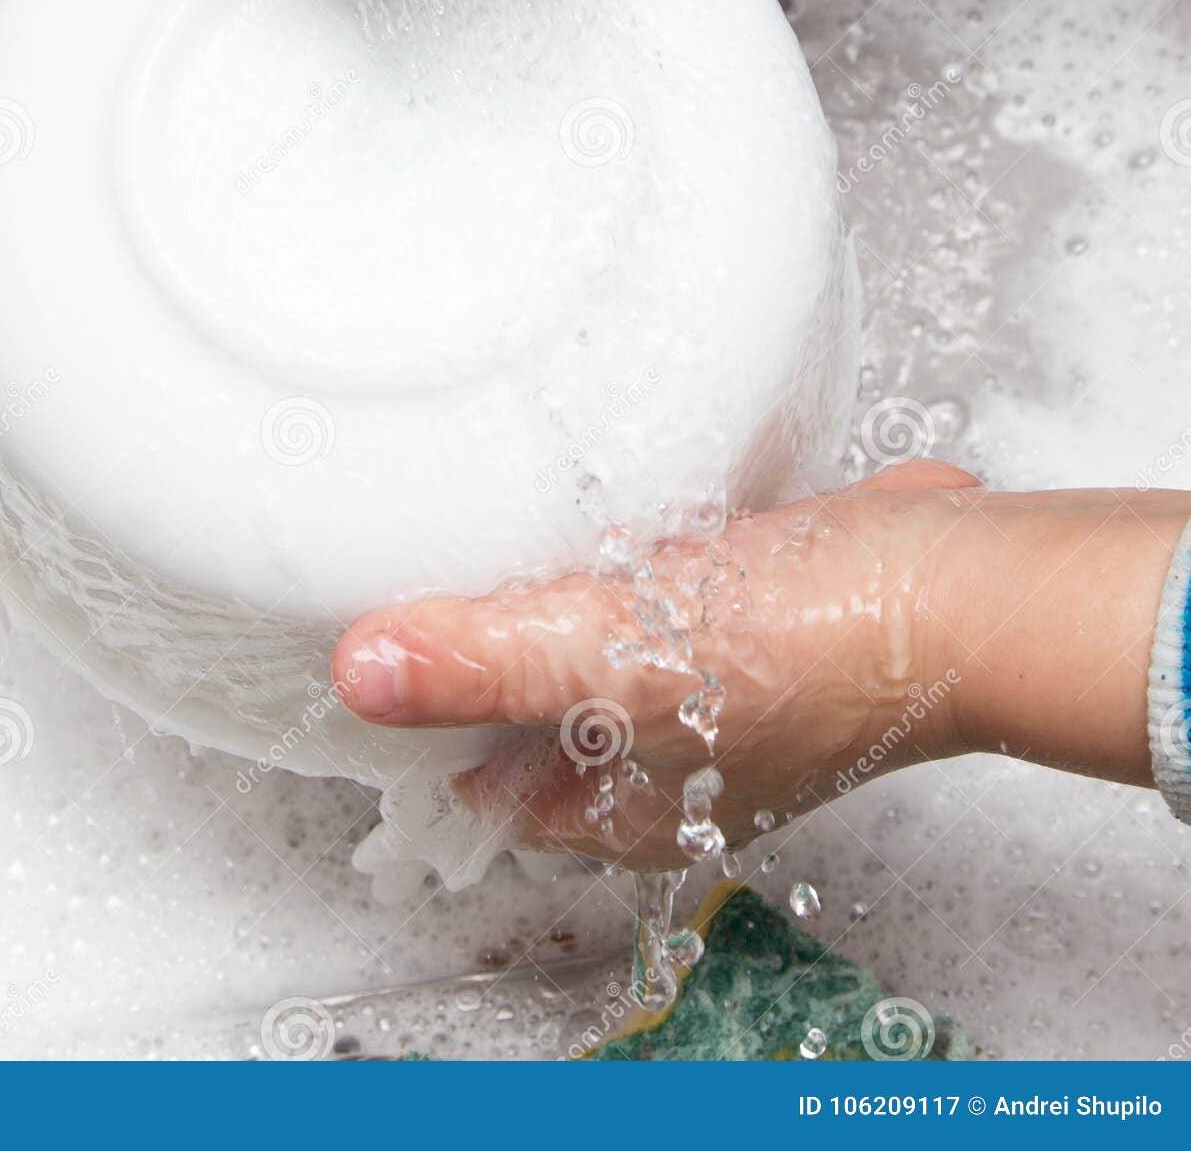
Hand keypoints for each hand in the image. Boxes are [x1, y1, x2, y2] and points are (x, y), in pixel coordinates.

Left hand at [330, 464, 1186, 871]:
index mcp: (616, 807)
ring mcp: (699, 683)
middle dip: (471, 650)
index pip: (476, 778)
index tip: (357, 647)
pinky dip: (608, 554)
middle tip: (403, 571)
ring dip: (539, 596)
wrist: (954, 585)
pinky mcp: (738, 609)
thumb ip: (488, 668)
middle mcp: (653, 757)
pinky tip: (580, 502)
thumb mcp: (617, 661)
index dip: (415, 718)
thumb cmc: (810, 650)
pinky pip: (641, 587)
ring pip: (579, 643)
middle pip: (523, 709)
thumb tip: (364, 673)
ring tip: (472, 528)